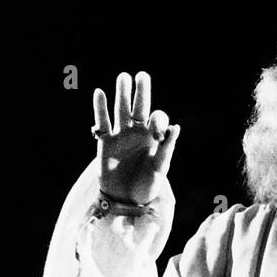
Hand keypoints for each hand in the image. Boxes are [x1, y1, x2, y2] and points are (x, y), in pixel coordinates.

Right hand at [91, 71, 178, 204]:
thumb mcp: (160, 170)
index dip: (157, 121)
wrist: (126, 201)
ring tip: (124, 77)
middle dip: (141, 91)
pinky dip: (100, 108)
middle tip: (142, 76)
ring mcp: (121, 134)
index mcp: (154, 137)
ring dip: (122, 94)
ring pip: (121, 109)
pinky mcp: (105, 141)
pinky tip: (99, 93)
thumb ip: (167, 148)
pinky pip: (102, 122)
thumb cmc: (147, 186)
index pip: (157, 118)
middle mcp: (138, 131)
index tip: (156, 134)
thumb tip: (176, 127)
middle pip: (140, 106)